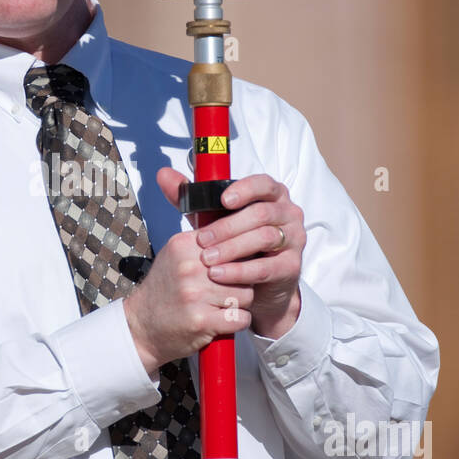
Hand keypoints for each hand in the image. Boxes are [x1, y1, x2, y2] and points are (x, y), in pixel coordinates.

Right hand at [121, 170, 256, 373]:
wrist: (142, 327)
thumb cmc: (165, 290)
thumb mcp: (176, 254)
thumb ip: (204, 238)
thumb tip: (239, 219)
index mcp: (184, 245)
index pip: (232, 239)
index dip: (241, 252)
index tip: (240, 261)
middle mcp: (189, 267)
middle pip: (243, 267)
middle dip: (241, 279)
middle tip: (229, 287)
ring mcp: (195, 294)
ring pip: (246, 293)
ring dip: (240, 302)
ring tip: (222, 305)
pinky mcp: (201, 321)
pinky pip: (241, 317)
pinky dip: (237, 321)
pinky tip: (224, 320)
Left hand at [188, 171, 304, 339]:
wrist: (258, 284)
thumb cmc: (238, 243)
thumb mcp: (212, 219)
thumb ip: (190, 198)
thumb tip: (163, 174)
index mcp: (272, 195)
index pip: (264, 184)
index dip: (245, 189)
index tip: (223, 200)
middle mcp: (288, 213)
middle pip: (261, 213)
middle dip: (228, 227)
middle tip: (203, 240)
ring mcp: (295, 239)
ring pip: (265, 238)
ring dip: (233, 249)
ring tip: (208, 260)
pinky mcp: (292, 266)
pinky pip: (268, 266)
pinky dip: (241, 271)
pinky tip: (220, 274)